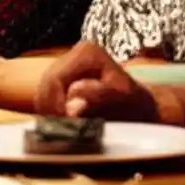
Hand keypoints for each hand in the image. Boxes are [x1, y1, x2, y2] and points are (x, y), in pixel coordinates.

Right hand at [35, 41, 157, 121]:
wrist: (141, 109)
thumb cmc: (136, 105)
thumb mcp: (125, 101)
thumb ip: (101, 98)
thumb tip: (73, 103)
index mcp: (87, 53)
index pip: (55, 79)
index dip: (55, 104)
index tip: (65, 126)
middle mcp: (73, 53)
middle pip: (46, 84)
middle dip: (50, 109)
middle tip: (60, 131)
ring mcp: (66, 65)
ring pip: (43, 90)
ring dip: (49, 112)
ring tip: (62, 129)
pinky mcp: (62, 79)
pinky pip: (46, 96)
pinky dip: (50, 111)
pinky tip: (61, 123)